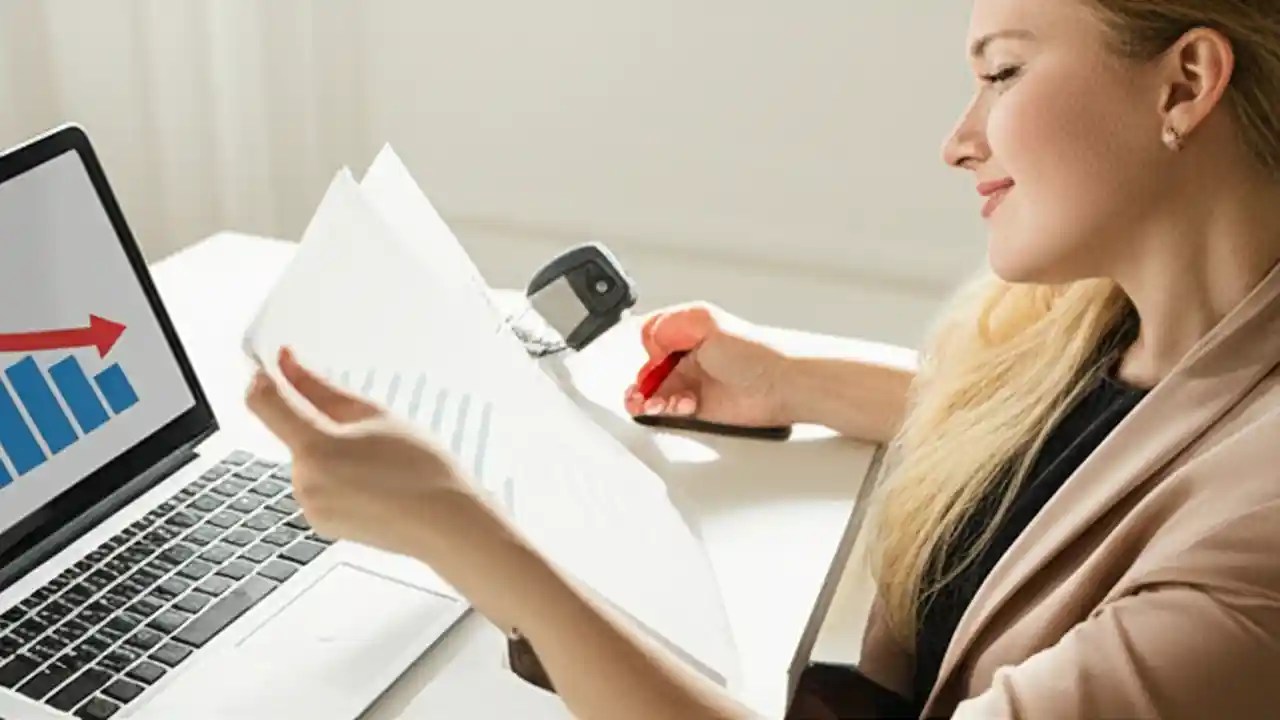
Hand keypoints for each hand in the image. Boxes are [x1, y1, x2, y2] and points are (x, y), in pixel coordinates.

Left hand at [244, 347, 482, 558]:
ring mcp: (310, 506)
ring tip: (378, 462)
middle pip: (292, 433)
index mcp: (316, 449)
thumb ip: (320, 388)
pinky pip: (318, 485)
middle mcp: (304, 481)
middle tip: (367, 430)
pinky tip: (373, 483)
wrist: (445, 523)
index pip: (263, 402)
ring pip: (307, 459)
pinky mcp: (320, 522)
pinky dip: (336, 476)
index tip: (277, 365)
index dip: (265, 377)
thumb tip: (286, 364)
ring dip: (330, 451)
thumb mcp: (374, 414)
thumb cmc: (421, 468)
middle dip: (319, 423)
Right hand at [624, 303, 790, 426]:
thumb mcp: (705, 322)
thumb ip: (669, 325)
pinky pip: (670, 412)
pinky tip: (677, 408)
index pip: (650, 338)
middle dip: (643, 383)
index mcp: (688, 331)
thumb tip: (650, 344)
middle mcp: (689, 356)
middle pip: (648, 370)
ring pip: (655, 393)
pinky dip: (666, 412)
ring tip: (658, 404)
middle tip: (645, 392)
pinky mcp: (698, 408)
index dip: (647, 351)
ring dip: (650, 400)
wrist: (782, 386)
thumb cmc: (756, 352)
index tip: (656, 360)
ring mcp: (693, 382)